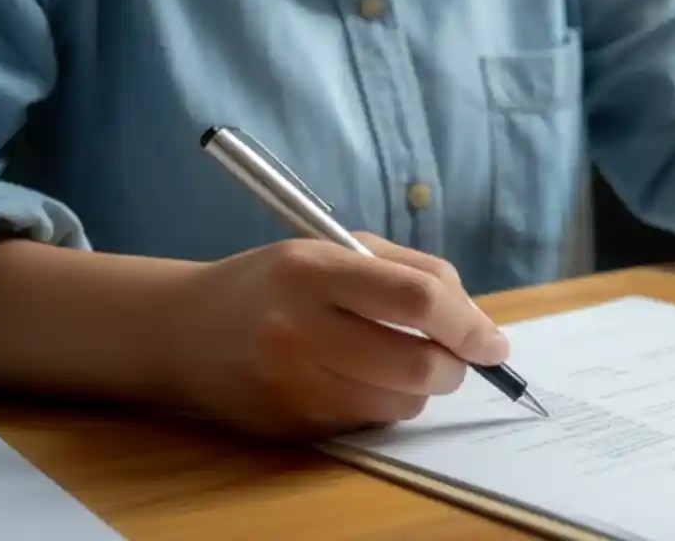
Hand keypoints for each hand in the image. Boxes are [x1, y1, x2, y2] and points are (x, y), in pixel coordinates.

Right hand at [164, 234, 507, 437]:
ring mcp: (292, 384)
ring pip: (400, 403)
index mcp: (314, 271)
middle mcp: (299, 329)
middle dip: (456, 365)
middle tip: (459, 356)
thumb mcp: (334, 249)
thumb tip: (477, 321)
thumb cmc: (276, 282)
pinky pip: (369, 423)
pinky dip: (386, 404)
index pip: (416, 300)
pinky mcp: (290, 425)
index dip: (468, 323)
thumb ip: (411, 272)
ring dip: (423, 387)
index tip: (493, 340)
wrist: (181, 330)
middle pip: (416, 363)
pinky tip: (362, 379)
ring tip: (404, 362)